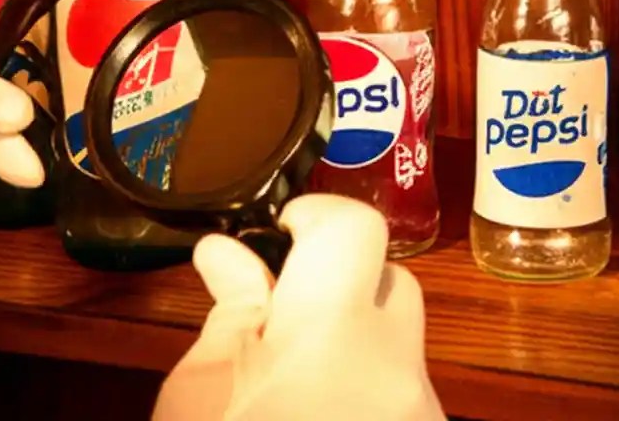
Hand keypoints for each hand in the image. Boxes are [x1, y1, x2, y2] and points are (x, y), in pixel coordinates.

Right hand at [153, 194, 445, 420]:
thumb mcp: (196, 395)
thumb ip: (228, 315)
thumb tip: (229, 256)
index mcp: (334, 334)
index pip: (357, 226)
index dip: (316, 217)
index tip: (280, 238)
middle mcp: (398, 369)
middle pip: (390, 284)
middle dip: (341, 286)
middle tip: (283, 319)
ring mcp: (421, 410)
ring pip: (398, 344)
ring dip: (353, 344)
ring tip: (293, 382)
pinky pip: (400, 391)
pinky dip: (365, 389)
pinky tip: (321, 411)